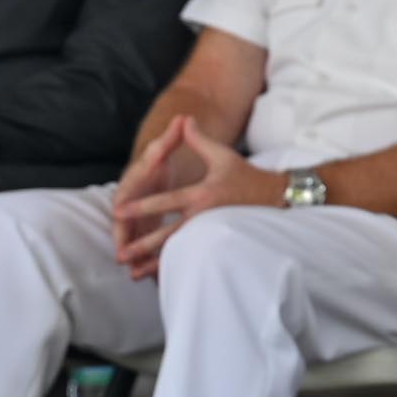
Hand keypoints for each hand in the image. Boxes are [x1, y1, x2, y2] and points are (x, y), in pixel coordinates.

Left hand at [112, 117, 277, 277]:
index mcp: (201, 195)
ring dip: (154, 263)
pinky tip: (157, 277)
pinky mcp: (216, 244)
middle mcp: (203, 217)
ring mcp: (210, 234)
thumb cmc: (246, 176)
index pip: (166, 202)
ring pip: (177, 251)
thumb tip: (184, 119)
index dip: (141, 207)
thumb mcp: (222, 155)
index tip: (120, 212)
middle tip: (121, 253)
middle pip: (168, 234)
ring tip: (133, 273)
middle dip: (142, 244)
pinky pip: (190, 257)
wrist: (276, 198)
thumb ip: (198, 140)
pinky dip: (173, 268)